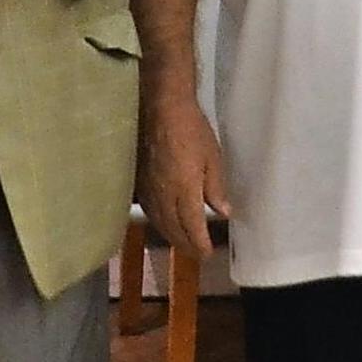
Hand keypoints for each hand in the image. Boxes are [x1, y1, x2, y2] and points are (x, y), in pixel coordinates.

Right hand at [137, 92, 230, 262]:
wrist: (160, 108)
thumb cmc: (191, 130)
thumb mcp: (212, 158)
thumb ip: (216, 188)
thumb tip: (223, 213)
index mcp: (184, 190)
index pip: (192, 226)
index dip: (199, 243)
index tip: (207, 253)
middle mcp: (163, 196)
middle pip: (173, 229)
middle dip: (186, 244)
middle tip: (196, 253)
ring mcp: (148, 189)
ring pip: (159, 222)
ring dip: (171, 236)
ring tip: (181, 244)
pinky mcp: (138, 181)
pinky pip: (148, 210)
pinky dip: (158, 222)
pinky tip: (162, 223)